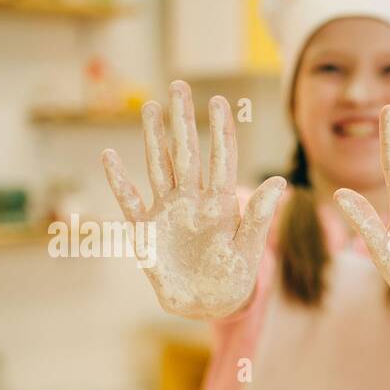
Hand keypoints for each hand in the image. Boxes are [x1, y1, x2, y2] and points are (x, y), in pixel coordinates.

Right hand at [101, 80, 284, 318]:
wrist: (208, 305)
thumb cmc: (234, 279)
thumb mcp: (249, 250)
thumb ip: (260, 217)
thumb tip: (281, 184)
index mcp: (220, 204)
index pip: (220, 159)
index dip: (220, 131)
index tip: (220, 101)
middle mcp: (192, 200)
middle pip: (186, 152)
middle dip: (183, 119)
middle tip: (178, 85)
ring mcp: (167, 212)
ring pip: (159, 166)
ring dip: (153, 138)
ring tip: (150, 107)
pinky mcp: (145, 230)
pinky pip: (129, 201)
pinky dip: (119, 181)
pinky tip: (109, 157)